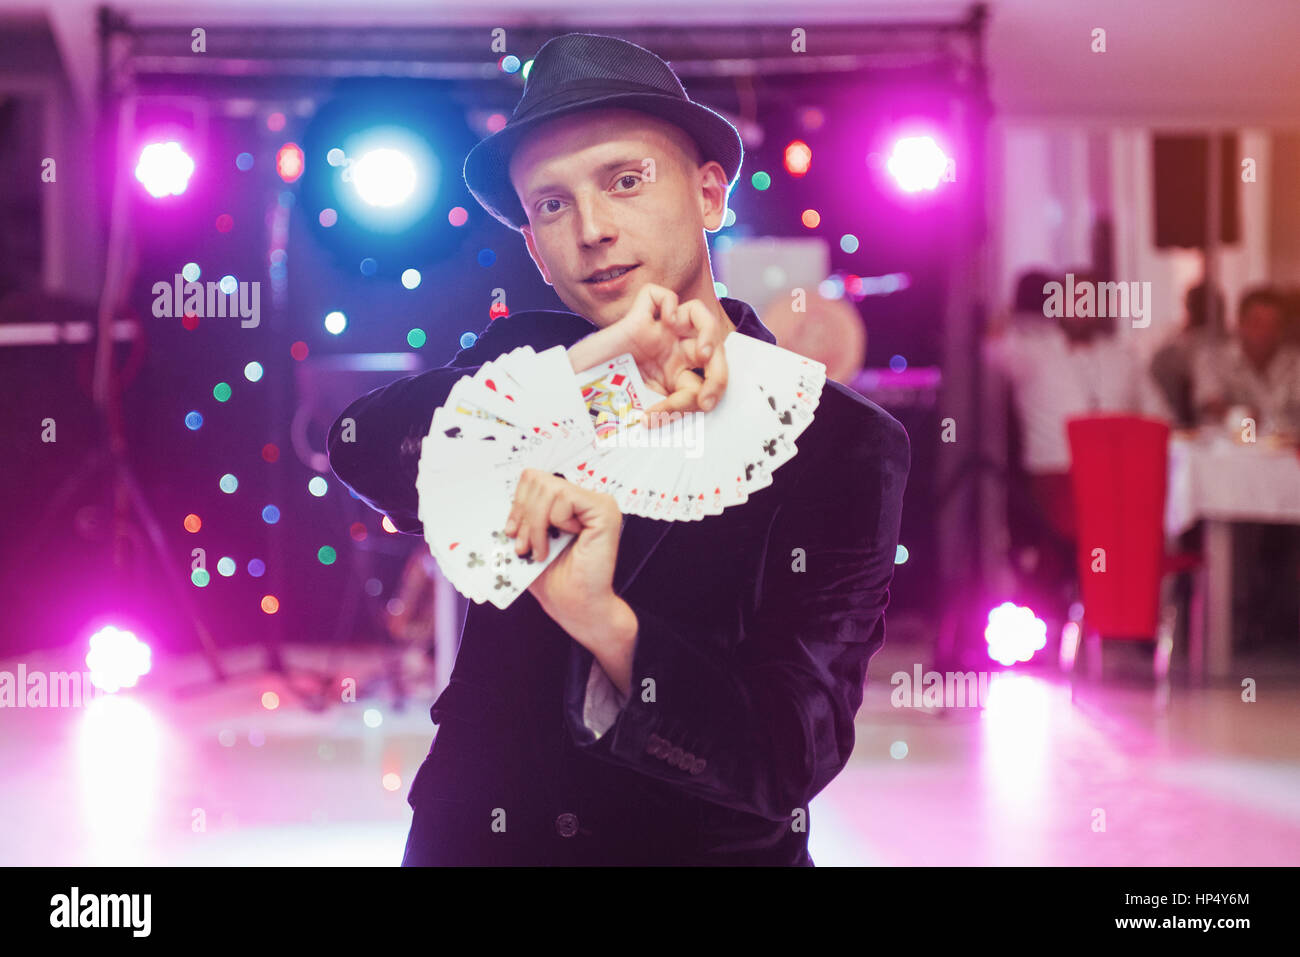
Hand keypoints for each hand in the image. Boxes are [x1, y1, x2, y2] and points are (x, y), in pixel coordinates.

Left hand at [504, 468, 623, 628]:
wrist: (576, 606)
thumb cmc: (556, 580)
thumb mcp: (528, 541)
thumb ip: (521, 517)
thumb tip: (499, 499)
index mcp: (567, 503)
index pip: (534, 478)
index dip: (517, 502)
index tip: (512, 531)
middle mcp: (584, 499)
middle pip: (539, 480)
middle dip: (524, 515)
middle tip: (524, 546)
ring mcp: (597, 502)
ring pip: (550, 488)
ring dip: (536, 524)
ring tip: (540, 550)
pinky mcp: (604, 510)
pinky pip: (565, 498)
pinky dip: (556, 521)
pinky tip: (565, 540)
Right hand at [571, 283, 730, 422]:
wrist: (573, 402)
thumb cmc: (604, 409)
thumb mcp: (649, 412)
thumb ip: (675, 407)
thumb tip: (700, 400)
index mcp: (673, 376)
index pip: (708, 376)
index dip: (711, 391)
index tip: (699, 407)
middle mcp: (668, 352)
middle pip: (712, 346)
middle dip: (719, 372)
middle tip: (708, 392)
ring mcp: (653, 334)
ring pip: (696, 313)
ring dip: (710, 332)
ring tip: (704, 353)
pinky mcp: (634, 321)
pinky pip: (659, 295)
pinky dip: (669, 301)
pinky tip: (666, 320)